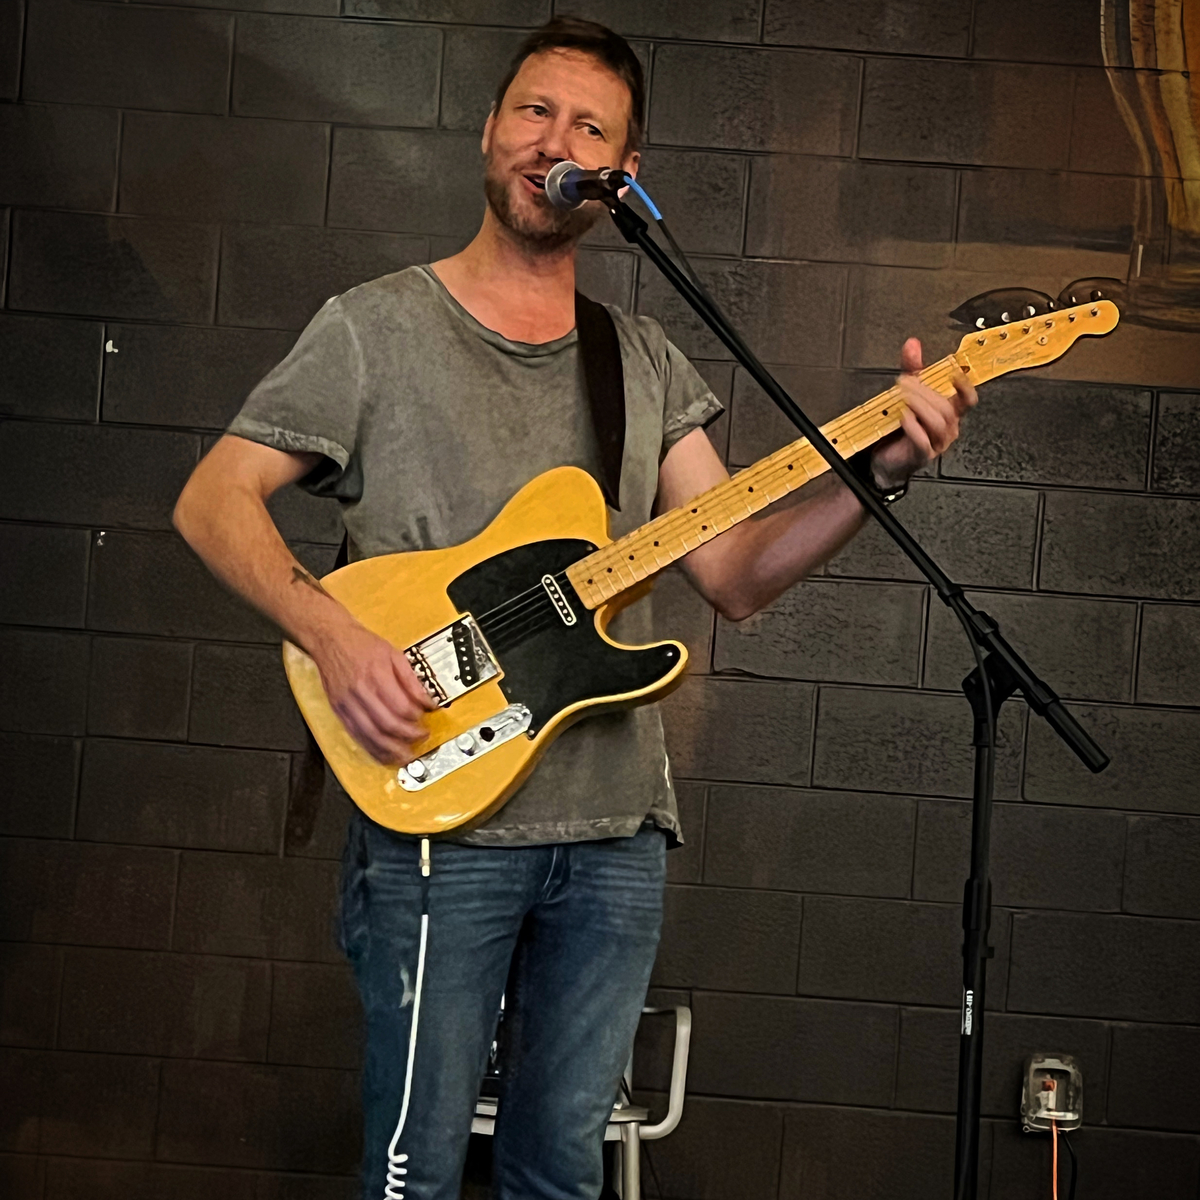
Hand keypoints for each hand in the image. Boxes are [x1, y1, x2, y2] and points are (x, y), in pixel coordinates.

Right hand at [311, 621, 437, 764]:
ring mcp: (347, 703)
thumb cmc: (362, 645)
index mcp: (377, 675)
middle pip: (387, 724)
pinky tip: (384, 754)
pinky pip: (356, 736)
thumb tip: (428, 701)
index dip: (417, 717)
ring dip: (391, 750)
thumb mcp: (394, 654)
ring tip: (406, 755)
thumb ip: (411, 679)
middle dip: (408, 736)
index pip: (401, 706)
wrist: (331, 639)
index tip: (427, 717)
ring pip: (371, 735)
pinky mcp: (339, 711)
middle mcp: (360, 691)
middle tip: (422, 737)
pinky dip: (372, 749)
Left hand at [870, 337, 976, 488]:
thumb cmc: (901, 426)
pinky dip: (913, 427)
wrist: (885, 457)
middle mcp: (948, 427)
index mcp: (949, 412)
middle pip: (947, 408)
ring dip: (919, 406)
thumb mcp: (908, 393)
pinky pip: (923, 440)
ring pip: (938, 422)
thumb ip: (912, 369)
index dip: (965, 386)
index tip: (955, 373)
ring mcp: (937, 442)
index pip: (967, 399)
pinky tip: (903, 418)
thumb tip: (913, 344)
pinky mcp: (923, 454)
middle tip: (904, 383)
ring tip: (902, 399)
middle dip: (925, 392)